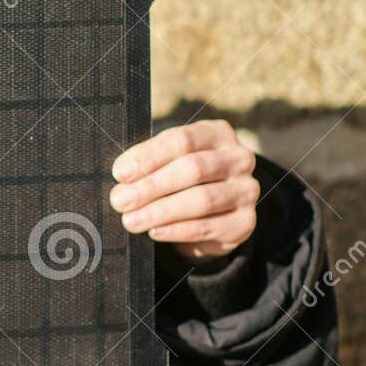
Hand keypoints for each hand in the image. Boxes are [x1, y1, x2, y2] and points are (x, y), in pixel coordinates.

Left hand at [107, 119, 258, 264]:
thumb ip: (148, 162)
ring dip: (160, 211)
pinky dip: (177, 230)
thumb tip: (122, 174)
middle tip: (120, 200)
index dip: (148, 156)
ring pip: (201, 200)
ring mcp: (246, 190)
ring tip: (131, 220)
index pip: (182, 140)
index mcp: (216, 134)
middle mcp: (238, 158)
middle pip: (193, 169)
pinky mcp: (245, 222)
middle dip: (151, 186)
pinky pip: (208, 226)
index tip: (119, 173)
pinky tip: (155, 231)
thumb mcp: (167, 160)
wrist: (213, 211)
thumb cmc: (180, 177)